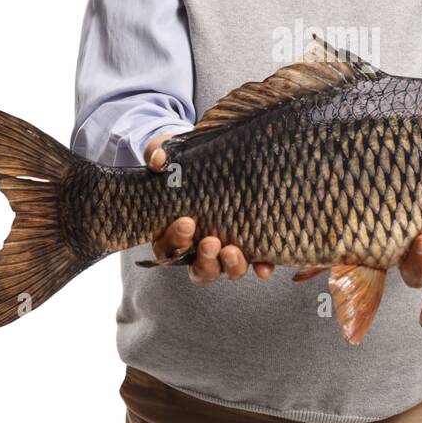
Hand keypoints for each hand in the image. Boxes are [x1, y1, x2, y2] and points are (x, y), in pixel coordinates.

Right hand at [145, 132, 273, 284]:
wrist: (224, 154)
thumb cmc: (190, 161)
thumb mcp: (171, 152)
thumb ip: (159, 153)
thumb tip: (157, 160)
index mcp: (174, 232)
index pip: (168, 249)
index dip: (174, 241)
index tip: (186, 223)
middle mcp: (200, 248)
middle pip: (199, 268)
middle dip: (204, 260)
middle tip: (210, 242)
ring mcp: (227, 249)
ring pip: (226, 270)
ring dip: (230, 266)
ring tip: (232, 250)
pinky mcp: (252, 245)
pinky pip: (257, 263)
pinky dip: (261, 267)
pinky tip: (264, 267)